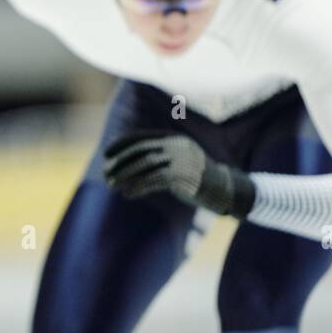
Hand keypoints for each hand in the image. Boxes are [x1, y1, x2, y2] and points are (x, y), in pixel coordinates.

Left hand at [103, 132, 255, 217]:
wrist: (226, 188)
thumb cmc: (197, 176)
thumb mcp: (179, 160)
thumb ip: (160, 157)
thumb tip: (129, 162)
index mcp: (174, 139)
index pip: (142, 138)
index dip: (122, 144)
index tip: (106, 153)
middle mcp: (177, 146)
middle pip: (141, 152)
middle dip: (120, 162)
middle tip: (105, 173)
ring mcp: (182, 160)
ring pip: (145, 166)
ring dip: (125, 176)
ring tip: (112, 185)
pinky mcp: (184, 176)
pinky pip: (154, 180)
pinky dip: (138, 187)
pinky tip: (128, 194)